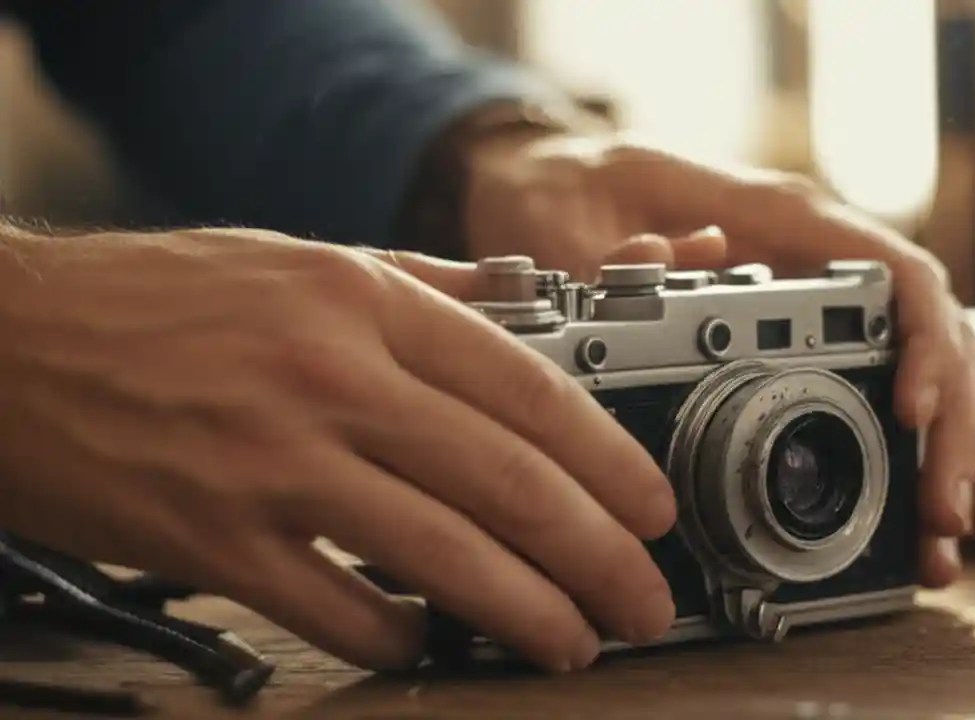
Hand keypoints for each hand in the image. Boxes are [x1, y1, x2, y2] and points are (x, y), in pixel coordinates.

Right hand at [0, 227, 676, 670]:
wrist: (8, 342)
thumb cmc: (153, 298)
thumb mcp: (299, 261)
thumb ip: (420, 290)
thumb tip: (522, 309)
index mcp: (362, 300)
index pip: (529, 385)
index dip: (609, 457)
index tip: (651, 505)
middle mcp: (330, 377)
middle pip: (509, 481)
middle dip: (599, 554)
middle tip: (643, 599)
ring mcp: (273, 465)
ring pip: (445, 555)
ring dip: (529, 612)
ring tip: (576, 641)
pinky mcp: (217, 542)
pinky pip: (342, 611)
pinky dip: (405, 637)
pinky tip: (434, 644)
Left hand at [456, 131, 974, 586]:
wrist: (558, 175)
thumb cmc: (582, 186)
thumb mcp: (581, 215)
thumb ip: (621, 249)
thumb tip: (688, 257)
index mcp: (784, 216)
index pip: (896, 273)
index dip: (925, 342)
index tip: (914, 413)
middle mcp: (816, 251)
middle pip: (932, 331)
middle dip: (950, 424)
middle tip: (940, 512)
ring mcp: (818, 289)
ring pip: (921, 362)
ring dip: (938, 447)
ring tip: (936, 534)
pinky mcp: (804, 324)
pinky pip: (882, 377)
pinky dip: (905, 441)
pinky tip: (909, 501)